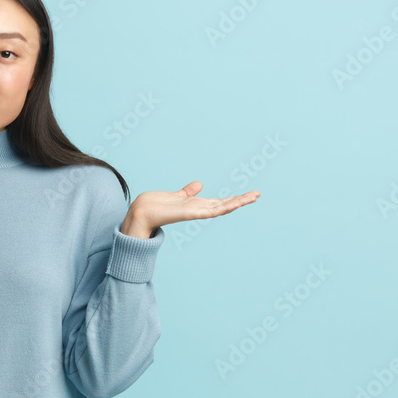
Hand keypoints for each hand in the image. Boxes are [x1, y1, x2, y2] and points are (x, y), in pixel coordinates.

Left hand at [122, 181, 259, 234]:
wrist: (140, 213)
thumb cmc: (155, 205)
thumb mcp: (176, 195)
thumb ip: (188, 192)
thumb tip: (199, 184)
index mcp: (196, 205)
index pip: (219, 202)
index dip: (234, 198)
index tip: (250, 193)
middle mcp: (198, 210)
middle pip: (224, 205)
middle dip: (241, 200)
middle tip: (258, 194)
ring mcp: (195, 213)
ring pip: (221, 208)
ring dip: (237, 202)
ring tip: (253, 197)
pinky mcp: (189, 214)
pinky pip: (209, 211)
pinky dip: (222, 208)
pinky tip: (233, 204)